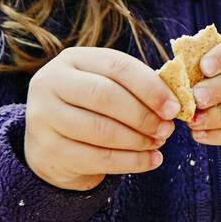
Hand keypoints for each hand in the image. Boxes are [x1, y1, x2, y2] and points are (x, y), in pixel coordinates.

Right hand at [24, 47, 177, 190]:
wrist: (51, 142)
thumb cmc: (92, 108)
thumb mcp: (109, 86)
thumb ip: (138, 87)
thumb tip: (177, 102)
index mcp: (72, 60)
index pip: (117, 66)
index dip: (150, 87)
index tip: (174, 107)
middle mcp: (50, 84)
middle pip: (105, 96)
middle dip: (143, 115)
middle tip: (167, 129)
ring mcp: (43, 117)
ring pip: (101, 130)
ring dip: (139, 140)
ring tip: (159, 143)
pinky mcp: (47, 151)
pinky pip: (97, 158)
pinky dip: (131, 162)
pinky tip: (151, 161)